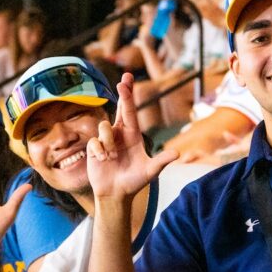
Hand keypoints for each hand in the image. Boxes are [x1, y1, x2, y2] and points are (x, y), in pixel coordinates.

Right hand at [83, 73, 177, 200]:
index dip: (128, 96)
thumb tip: (178, 154)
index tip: (126, 82)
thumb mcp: (150, 172)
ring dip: (108, 142)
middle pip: (120, 108)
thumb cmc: (134, 182)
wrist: (116, 194)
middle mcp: (120, 133)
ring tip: (112, 157)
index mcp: (133, 135)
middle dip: (123, 93)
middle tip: (125, 77)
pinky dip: (99, 151)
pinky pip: (94, 141)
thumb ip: (162, 161)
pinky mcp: (94, 148)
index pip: (130, 111)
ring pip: (104, 127)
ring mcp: (106, 140)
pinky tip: (103, 160)